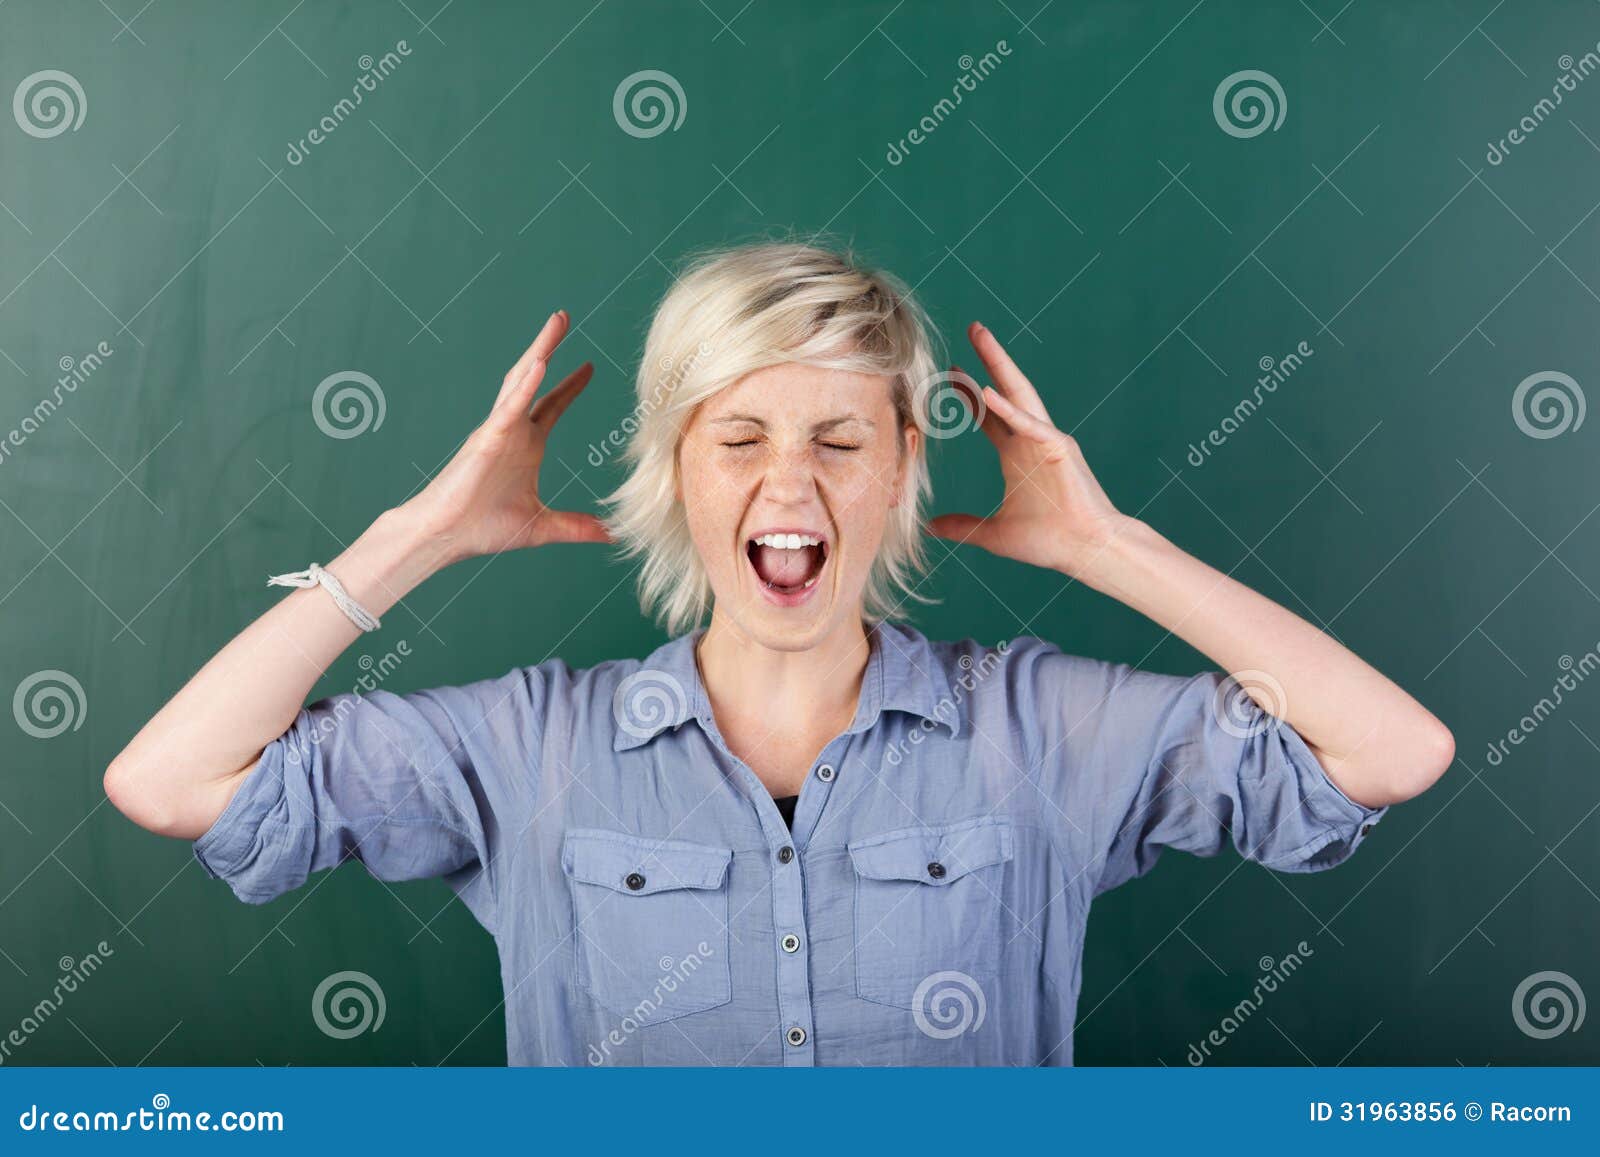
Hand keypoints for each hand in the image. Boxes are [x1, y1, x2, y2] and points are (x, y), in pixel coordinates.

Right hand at [400, 310, 611, 563]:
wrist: (445, 537)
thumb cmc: (483, 528)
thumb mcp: (543, 526)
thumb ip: (578, 526)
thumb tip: (613, 534)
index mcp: (525, 446)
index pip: (551, 407)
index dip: (570, 387)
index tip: (589, 367)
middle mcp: (512, 431)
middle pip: (535, 380)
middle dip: (549, 348)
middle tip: (564, 318)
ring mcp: (498, 430)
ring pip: (521, 380)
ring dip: (539, 350)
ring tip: (557, 323)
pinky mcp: (487, 438)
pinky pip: (508, 406)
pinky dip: (525, 385)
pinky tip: (540, 362)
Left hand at [926, 321, 1126, 581]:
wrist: (1087, 551)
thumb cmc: (1050, 541)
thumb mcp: (995, 534)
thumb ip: (963, 527)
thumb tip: (929, 527)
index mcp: (1018, 455)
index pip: (990, 416)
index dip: (970, 395)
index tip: (951, 373)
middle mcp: (1032, 440)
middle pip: (1005, 390)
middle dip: (988, 359)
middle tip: (972, 329)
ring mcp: (1047, 440)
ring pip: (1019, 393)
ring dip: (999, 363)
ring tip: (980, 335)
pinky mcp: (1060, 450)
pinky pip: (1031, 424)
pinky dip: (1009, 408)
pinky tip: (987, 390)